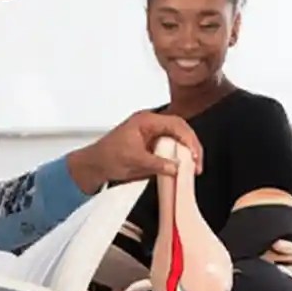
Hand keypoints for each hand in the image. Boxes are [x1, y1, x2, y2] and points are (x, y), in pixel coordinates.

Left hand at [66, 111, 203, 193]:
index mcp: (146, 120)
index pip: (176, 124)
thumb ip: (156, 164)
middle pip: (180, 130)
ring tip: (193, 168)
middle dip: (191, 146)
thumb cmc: (107, 157)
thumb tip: (176, 168)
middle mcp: (151, 125)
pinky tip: (182, 169)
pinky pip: (170, 149)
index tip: (194, 155)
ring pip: (177, 139)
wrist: (94, 166)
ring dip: (187, 153)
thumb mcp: (133, 161)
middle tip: (197, 164)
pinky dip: (178, 158)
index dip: (188, 139)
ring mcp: (152, 135)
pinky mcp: (152, 146)